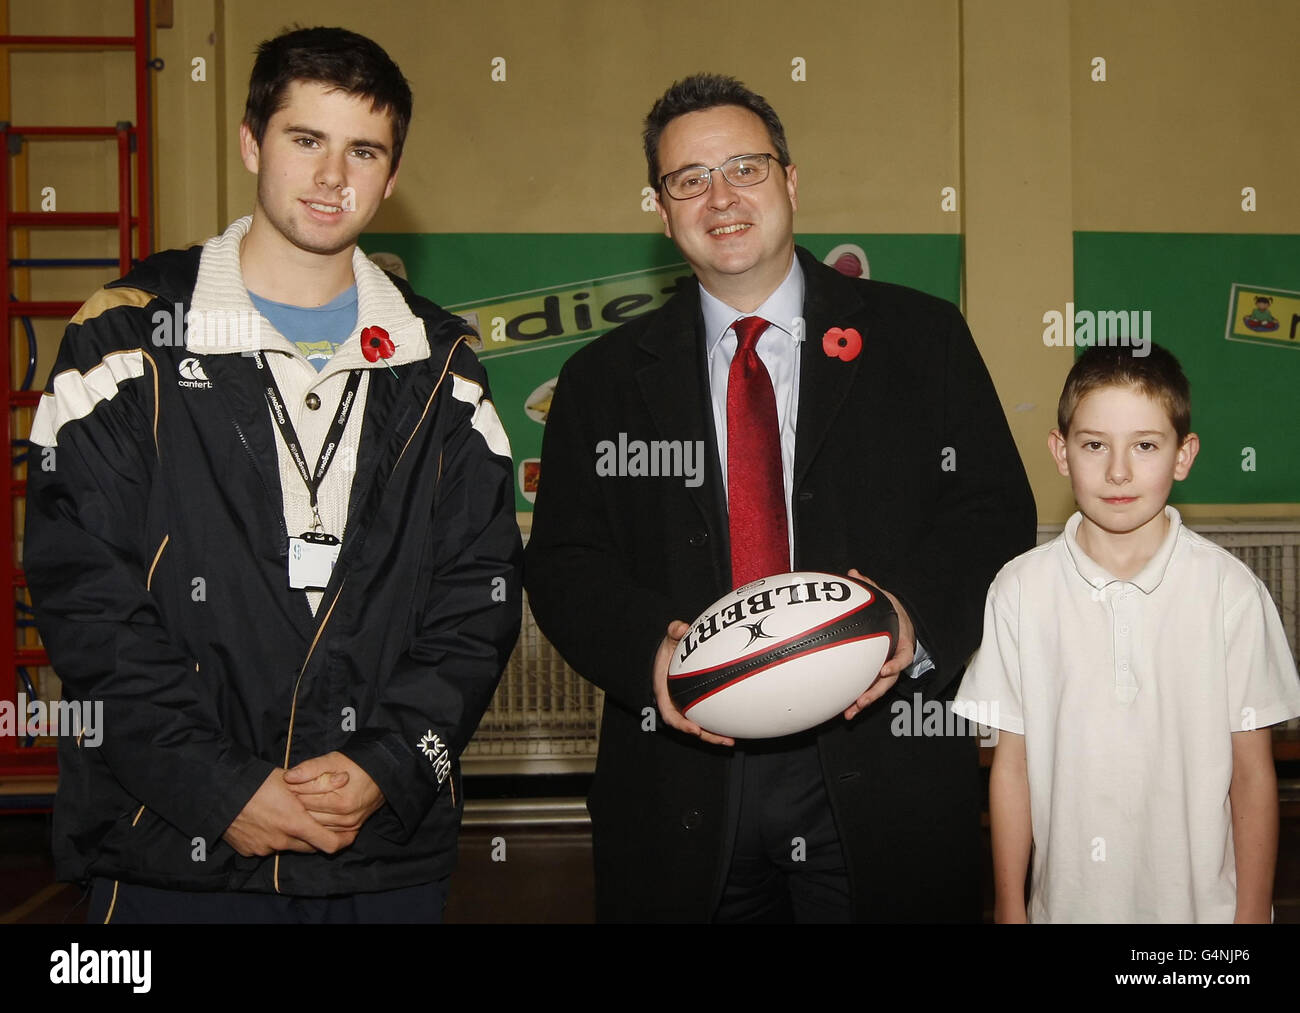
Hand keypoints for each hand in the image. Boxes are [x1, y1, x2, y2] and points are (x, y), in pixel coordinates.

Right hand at [222, 769, 349, 856]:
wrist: (219, 792)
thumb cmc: (257, 781)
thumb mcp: (290, 779)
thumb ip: (319, 784)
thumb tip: (345, 778)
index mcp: (295, 822)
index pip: (329, 844)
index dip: (341, 842)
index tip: (348, 836)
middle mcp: (281, 840)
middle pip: (309, 847)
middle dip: (315, 837)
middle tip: (315, 822)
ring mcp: (264, 848)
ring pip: (288, 847)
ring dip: (291, 837)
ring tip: (283, 816)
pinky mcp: (249, 851)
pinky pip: (267, 848)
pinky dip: (271, 838)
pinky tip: (264, 821)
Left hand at [284, 750, 385, 836]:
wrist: (381, 771)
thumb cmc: (356, 764)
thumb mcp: (333, 760)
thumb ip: (310, 768)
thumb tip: (288, 777)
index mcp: (341, 802)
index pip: (305, 800)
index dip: (294, 790)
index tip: (288, 783)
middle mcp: (346, 818)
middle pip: (309, 815)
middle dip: (298, 804)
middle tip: (290, 793)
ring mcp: (350, 825)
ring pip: (316, 825)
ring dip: (307, 814)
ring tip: (301, 801)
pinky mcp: (352, 829)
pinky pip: (327, 830)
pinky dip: (318, 822)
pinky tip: (314, 812)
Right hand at [653, 620, 735, 746]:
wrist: (672, 653)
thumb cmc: (669, 648)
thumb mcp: (669, 638)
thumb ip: (673, 632)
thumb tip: (680, 628)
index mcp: (665, 693)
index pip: (670, 714)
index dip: (682, 725)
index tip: (694, 729)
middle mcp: (677, 704)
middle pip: (690, 727)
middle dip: (706, 736)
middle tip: (724, 740)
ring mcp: (688, 706)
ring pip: (701, 725)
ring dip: (715, 735)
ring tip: (732, 740)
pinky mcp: (699, 704)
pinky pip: (709, 716)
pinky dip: (720, 722)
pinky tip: (736, 724)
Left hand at [843, 569, 914, 719]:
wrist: (899, 622)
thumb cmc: (891, 611)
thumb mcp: (884, 598)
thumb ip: (871, 587)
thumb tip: (854, 572)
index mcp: (902, 641)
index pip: (903, 655)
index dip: (895, 663)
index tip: (885, 670)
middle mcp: (895, 659)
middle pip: (889, 680)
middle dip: (875, 692)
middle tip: (862, 701)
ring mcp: (886, 669)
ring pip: (878, 690)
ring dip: (864, 701)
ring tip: (850, 712)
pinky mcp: (875, 674)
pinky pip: (867, 688)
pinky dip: (857, 699)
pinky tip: (843, 709)